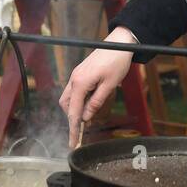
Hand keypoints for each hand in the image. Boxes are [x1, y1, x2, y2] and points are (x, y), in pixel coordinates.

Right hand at [59, 26, 137, 145]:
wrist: (119, 43)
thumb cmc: (116, 62)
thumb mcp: (109, 85)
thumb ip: (96, 102)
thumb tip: (86, 118)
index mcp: (80, 83)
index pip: (73, 112)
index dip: (73, 129)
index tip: (73, 143)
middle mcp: (74, 79)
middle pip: (66, 105)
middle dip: (72, 118)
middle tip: (83, 130)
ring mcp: (76, 75)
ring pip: (68, 98)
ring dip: (75, 109)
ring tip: (87, 118)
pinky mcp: (80, 73)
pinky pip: (74, 91)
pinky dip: (78, 101)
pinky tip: (89, 104)